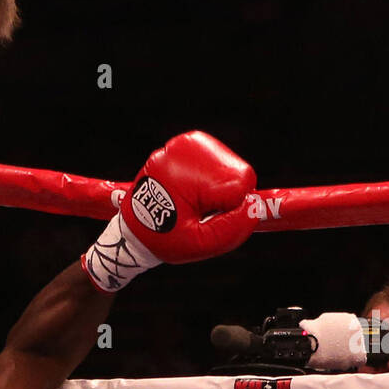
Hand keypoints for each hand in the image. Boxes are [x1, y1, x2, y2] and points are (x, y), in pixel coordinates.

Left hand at [82, 131, 255, 293]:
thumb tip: (254, 206)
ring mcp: (183, 143)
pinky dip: (213, 178)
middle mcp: (182, 149)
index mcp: (185, 173)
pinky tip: (196, 191)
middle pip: (237, 170)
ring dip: (220, 187)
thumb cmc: (163, 239)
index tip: (210, 217)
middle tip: (201, 212)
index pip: (241, 181)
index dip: (234, 206)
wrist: (133, 229)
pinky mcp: (185, 144)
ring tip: (196, 203)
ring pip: (229, 164)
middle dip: (227, 196)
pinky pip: (217, 160)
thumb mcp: (196, 245)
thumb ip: (229, 230)